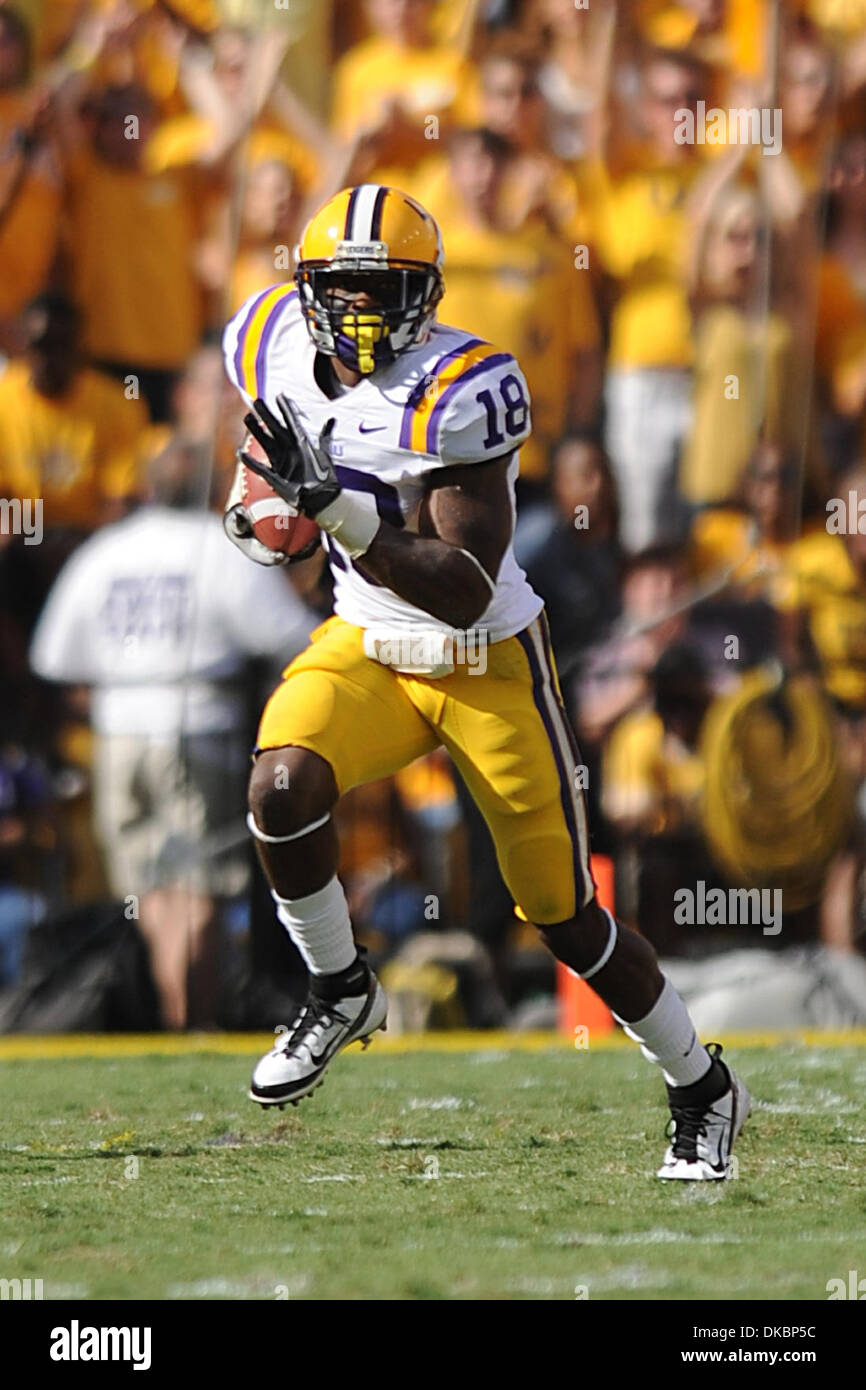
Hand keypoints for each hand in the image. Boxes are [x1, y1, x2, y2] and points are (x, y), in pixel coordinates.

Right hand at [241, 394, 339, 519]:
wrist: (320, 498)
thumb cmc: (321, 476)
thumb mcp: (324, 453)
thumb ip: (325, 436)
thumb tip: (332, 420)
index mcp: (300, 443)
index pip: (292, 421)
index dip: (286, 409)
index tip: (280, 395)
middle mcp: (288, 450)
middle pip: (275, 428)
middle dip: (267, 415)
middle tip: (257, 401)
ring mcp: (280, 462)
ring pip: (266, 442)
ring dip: (257, 431)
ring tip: (247, 418)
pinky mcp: (275, 477)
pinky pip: (261, 468)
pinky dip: (251, 462)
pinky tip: (241, 453)